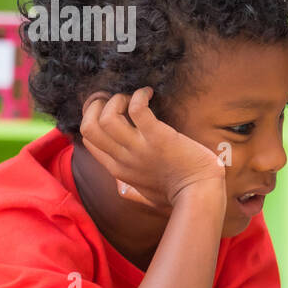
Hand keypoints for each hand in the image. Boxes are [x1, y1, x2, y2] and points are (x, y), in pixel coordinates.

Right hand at [79, 88, 226, 209]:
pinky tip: (149, 93)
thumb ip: (130, 190)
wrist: (199, 194)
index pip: (89, 140)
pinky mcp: (158, 138)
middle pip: (88, 127)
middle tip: (116, 99)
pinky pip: (137, 110)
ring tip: (133, 97)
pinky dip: (139, 96)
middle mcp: (123, 159)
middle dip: (97, 106)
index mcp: (118, 170)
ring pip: (106, 118)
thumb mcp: (145, 194)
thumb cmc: (178, 194)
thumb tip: (120, 186)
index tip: (109, 109)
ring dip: (117, 100)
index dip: (93, 119)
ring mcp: (139, 148)